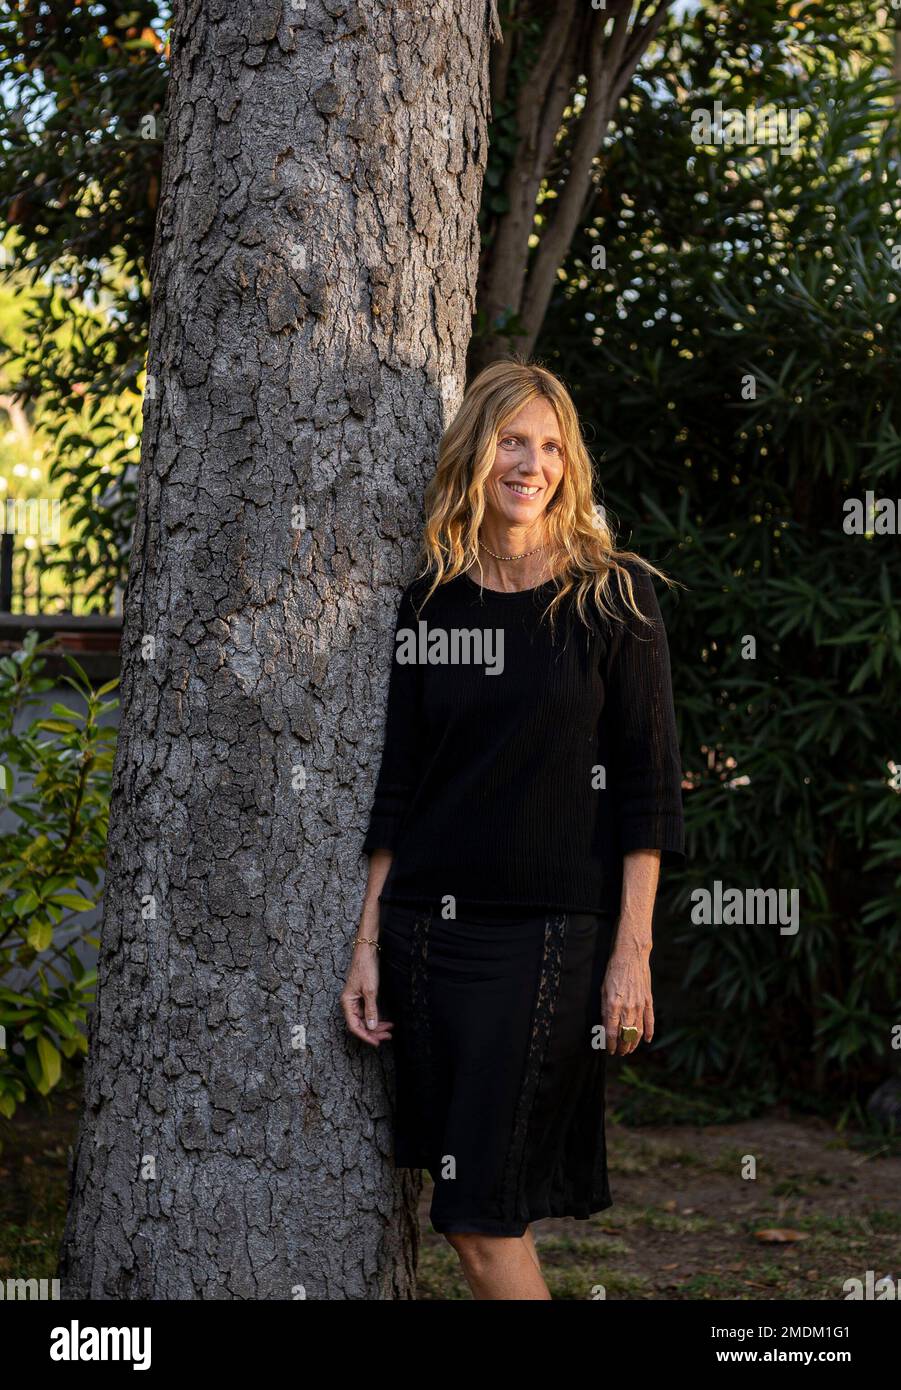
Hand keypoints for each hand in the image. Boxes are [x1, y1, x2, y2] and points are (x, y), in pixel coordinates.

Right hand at [341, 922, 393, 1047]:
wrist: (367, 952)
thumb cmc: (366, 968)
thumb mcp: (370, 990)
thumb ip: (371, 1010)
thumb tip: (372, 1027)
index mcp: (347, 1002)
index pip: (354, 1026)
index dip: (365, 1036)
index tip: (376, 1042)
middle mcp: (350, 1003)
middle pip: (360, 1024)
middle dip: (373, 1032)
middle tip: (387, 1036)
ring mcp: (356, 1001)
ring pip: (365, 1020)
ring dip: (377, 1026)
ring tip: (390, 1030)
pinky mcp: (363, 997)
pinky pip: (368, 1013)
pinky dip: (377, 1018)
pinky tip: (386, 1021)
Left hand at [602, 936, 653, 1056]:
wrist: (631, 956)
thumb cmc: (613, 971)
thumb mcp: (603, 990)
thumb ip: (605, 1010)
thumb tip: (605, 1027)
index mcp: (614, 1005)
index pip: (612, 1033)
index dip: (610, 1044)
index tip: (608, 1050)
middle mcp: (628, 1008)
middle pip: (626, 1035)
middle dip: (622, 1047)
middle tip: (619, 1052)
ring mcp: (640, 1005)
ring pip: (638, 1031)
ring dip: (634, 1043)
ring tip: (629, 1050)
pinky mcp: (648, 1001)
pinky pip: (650, 1021)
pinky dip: (649, 1032)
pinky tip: (647, 1040)